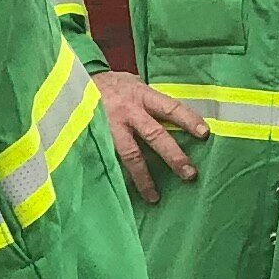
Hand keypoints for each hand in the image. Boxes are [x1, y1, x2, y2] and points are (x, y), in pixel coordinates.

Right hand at [93, 70, 206, 202]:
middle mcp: (127, 111)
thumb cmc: (110, 85)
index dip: (188, 120)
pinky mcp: (96, 139)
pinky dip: (120, 177)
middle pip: (154, 134)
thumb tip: (174, 115)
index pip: (170, 108)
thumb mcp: (133, 83)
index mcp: (140, 95)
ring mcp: (110, 127)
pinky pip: (110, 161)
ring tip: (154, 196)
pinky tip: (127, 192)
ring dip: (144, 177)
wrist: (73, 83)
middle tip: (189, 174)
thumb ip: (150, 99)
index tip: (204, 134)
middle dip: (173, 155)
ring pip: (130, 154)